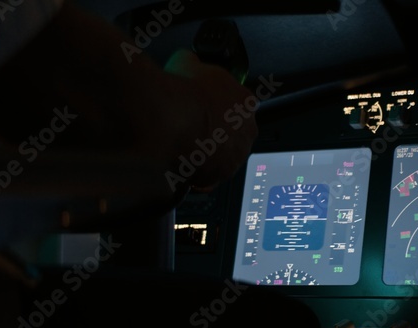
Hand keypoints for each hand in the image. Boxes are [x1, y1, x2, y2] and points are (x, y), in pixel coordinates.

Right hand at [160, 49, 258, 192]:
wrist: (171, 120)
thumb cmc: (183, 91)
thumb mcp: (187, 61)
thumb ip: (193, 63)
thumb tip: (186, 60)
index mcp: (245, 102)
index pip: (239, 107)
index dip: (220, 108)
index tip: (206, 109)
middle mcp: (246, 130)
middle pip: (234, 134)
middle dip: (217, 133)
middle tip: (195, 129)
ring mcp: (235, 154)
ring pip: (224, 156)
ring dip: (209, 154)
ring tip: (187, 148)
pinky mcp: (220, 175)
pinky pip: (210, 176)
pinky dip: (198, 173)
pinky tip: (184, 165)